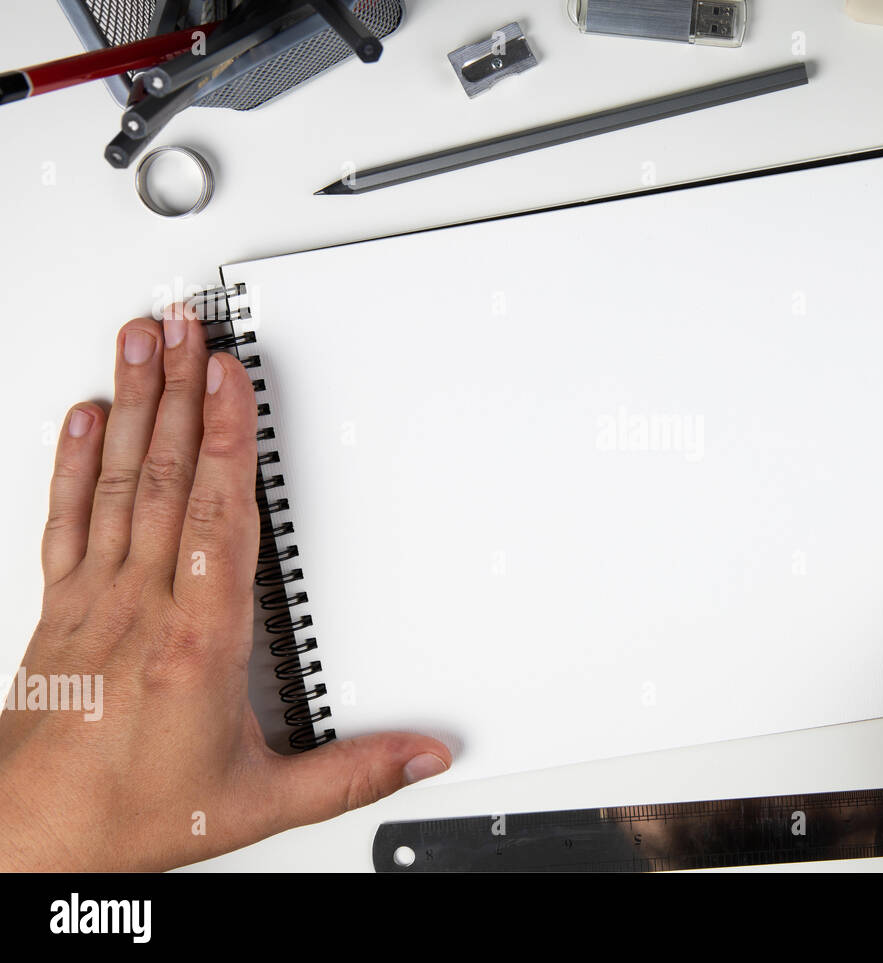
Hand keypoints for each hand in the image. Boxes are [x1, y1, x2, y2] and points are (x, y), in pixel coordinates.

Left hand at [0, 304, 451, 871]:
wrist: (25, 839)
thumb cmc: (124, 815)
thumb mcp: (258, 804)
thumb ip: (350, 774)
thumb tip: (420, 755)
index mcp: (197, 642)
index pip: (216, 517)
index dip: (224, 440)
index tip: (228, 379)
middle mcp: (141, 606)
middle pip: (163, 477)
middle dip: (179, 392)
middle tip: (185, 326)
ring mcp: (93, 600)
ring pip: (116, 483)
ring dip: (132, 405)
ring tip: (140, 343)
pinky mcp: (60, 608)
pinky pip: (67, 518)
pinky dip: (74, 462)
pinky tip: (84, 416)